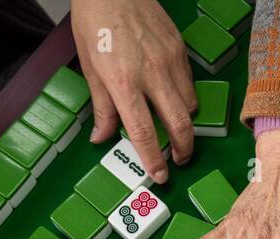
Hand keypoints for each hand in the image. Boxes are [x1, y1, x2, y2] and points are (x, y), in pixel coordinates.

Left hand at [72, 0, 194, 181]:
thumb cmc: (94, 22)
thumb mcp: (89, 67)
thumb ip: (101, 106)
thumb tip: (102, 136)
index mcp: (123, 83)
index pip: (143, 133)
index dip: (154, 159)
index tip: (160, 175)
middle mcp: (151, 74)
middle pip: (179, 124)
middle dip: (183, 149)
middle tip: (179, 160)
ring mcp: (169, 61)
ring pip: (190, 105)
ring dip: (185, 124)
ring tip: (177, 131)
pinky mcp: (179, 49)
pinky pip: (190, 83)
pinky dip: (186, 99)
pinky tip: (174, 100)